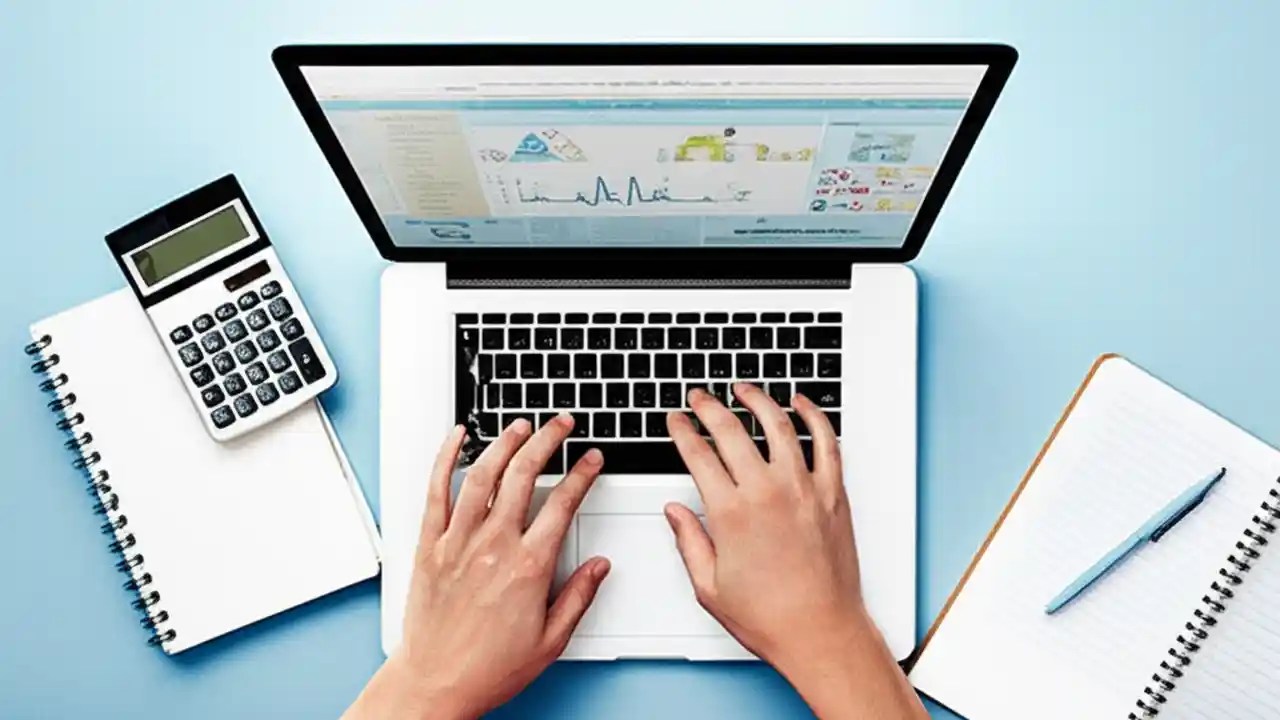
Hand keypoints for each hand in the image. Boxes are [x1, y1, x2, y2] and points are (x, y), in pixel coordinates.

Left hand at [346, 416, 608, 719]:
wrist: (435, 683)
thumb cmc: (488, 668)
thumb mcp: (551, 640)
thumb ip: (579, 597)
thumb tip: (600, 566)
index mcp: (529, 566)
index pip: (564, 503)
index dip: (583, 474)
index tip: (591, 460)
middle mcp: (494, 546)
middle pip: (524, 474)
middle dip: (548, 440)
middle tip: (560, 425)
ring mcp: (459, 541)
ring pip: (483, 474)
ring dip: (504, 442)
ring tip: (520, 425)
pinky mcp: (430, 545)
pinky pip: (436, 491)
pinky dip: (444, 458)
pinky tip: (456, 438)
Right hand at [665, 384, 923, 718]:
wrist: (822, 632)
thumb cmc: (771, 617)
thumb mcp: (709, 586)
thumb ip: (689, 541)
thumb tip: (674, 512)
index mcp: (730, 513)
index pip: (697, 454)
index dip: (681, 430)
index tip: (675, 419)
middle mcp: (767, 493)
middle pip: (731, 430)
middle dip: (709, 407)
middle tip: (700, 397)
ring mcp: (804, 489)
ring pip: (778, 424)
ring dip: (758, 399)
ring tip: (744, 389)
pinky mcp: (834, 494)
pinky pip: (826, 441)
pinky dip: (814, 416)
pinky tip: (802, 403)